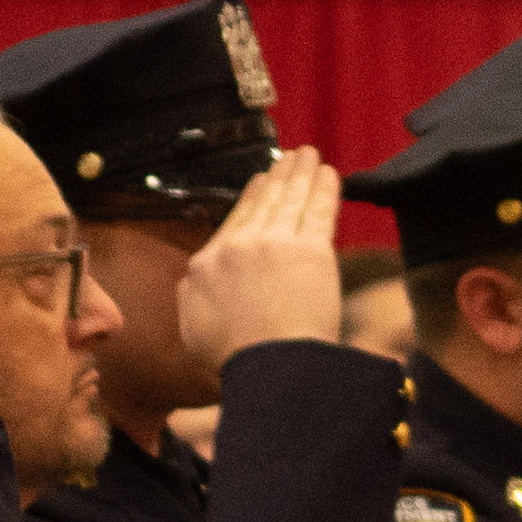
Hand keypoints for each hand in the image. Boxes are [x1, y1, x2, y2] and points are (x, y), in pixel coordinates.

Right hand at [179, 148, 346, 371]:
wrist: (270, 366)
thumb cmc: (235, 359)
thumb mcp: (192, 329)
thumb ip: (191, 298)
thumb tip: (197, 278)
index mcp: (208, 263)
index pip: (233, 223)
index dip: (251, 199)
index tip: (260, 182)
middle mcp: (239, 246)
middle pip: (263, 204)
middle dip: (278, 176)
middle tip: (289, 158)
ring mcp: (276, 244)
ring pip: (290, 200)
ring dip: (301, 173)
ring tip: (309, 155)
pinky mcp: (312, 250)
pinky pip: (319, 210)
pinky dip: (324, 189)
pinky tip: (330, 173)